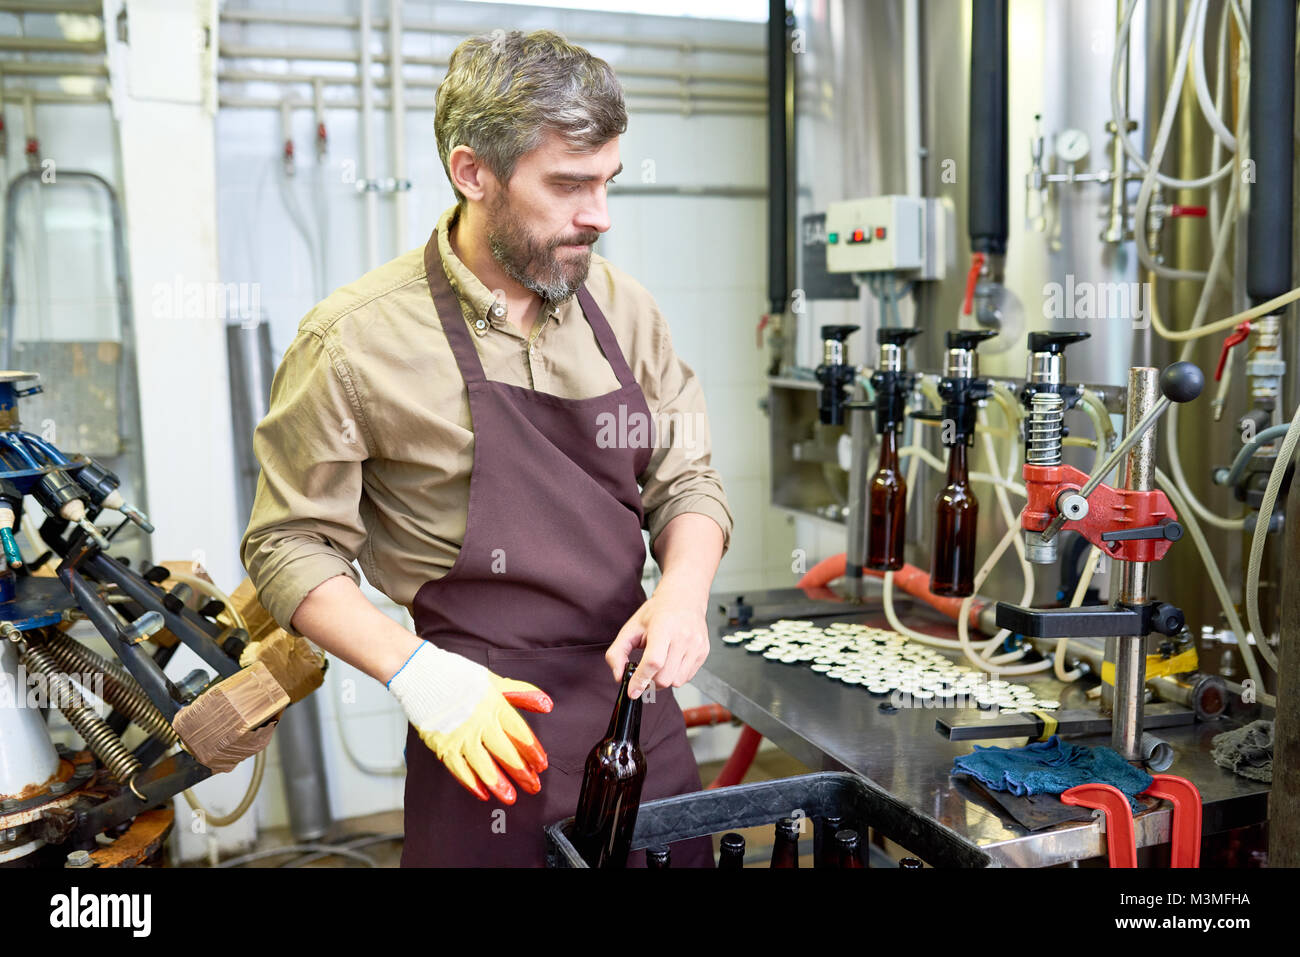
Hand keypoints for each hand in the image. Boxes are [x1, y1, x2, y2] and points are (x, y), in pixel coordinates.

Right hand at [387, 643, 551, 803]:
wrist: (421, 676)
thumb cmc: (458, 677)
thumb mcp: (493, 681)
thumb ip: (521, 693)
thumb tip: (547, 704)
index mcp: (494, 705)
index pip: (519, 732)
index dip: (532, 750)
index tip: (541, 764)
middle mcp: (480, 722)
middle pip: (505, 752)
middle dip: (522, 772)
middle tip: (533, 786)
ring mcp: (460, 735)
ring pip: (484, 765)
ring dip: (499, 784)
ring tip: (511, 797)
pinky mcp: (443, 745)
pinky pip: (459, 769)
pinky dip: (471, 783)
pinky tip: (482, 793)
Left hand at [606, 581, 709, 698]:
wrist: (683, 598)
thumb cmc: (657, 612)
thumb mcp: (631, 627)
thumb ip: (617, 652)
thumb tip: (619, 676)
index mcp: (663, 627)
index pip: (654, 661)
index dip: (641, 679)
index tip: (633, 690)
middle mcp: (683, 636)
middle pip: (665, 677)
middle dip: (651, 681)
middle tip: (645, 672)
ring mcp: (696, 645)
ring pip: (677, 681)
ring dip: (664, 679)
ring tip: (660, 663)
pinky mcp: (703, 652)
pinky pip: (687, 677)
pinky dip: (676, 675)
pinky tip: (672, 660)